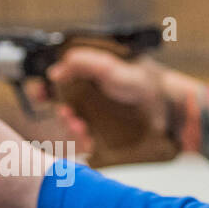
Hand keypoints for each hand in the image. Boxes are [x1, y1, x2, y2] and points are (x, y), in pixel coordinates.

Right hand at [40, 48, 190, 151]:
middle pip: (58, 103)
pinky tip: (88, 142)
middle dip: (58, 110)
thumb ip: (82, 64)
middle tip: (67, 114)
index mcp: (89, 73)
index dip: (44, 85)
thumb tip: (54, 73)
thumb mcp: (111, 68)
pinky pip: (82, 143)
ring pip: (69, 125)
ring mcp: (95, 117)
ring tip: (81, 128)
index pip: (57, 77)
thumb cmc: (146, 85)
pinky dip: (81, 143)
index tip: (39, 92)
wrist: (170, 112)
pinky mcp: (102, 136)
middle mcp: (89, 95)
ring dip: (69, 127)